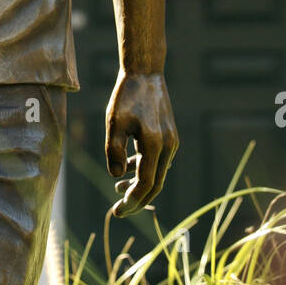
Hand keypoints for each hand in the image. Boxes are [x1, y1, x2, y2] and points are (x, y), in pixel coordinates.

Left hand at [105, 71, 177, 217]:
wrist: (146, 73)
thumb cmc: (126, 96)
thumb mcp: (113, 122)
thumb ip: (114, 150)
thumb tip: (116, 176)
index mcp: (155, 144)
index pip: (146, 184)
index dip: (132, 201)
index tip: (117, 211)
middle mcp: (168, 145)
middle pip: (156, 184)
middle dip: (137, 200)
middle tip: (118, 210)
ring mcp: (172, 141)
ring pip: (158, 173)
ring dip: (140, 184)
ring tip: (118, 187)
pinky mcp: (170, 136)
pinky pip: (159, 161)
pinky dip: (145, 169)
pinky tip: (128, 166)